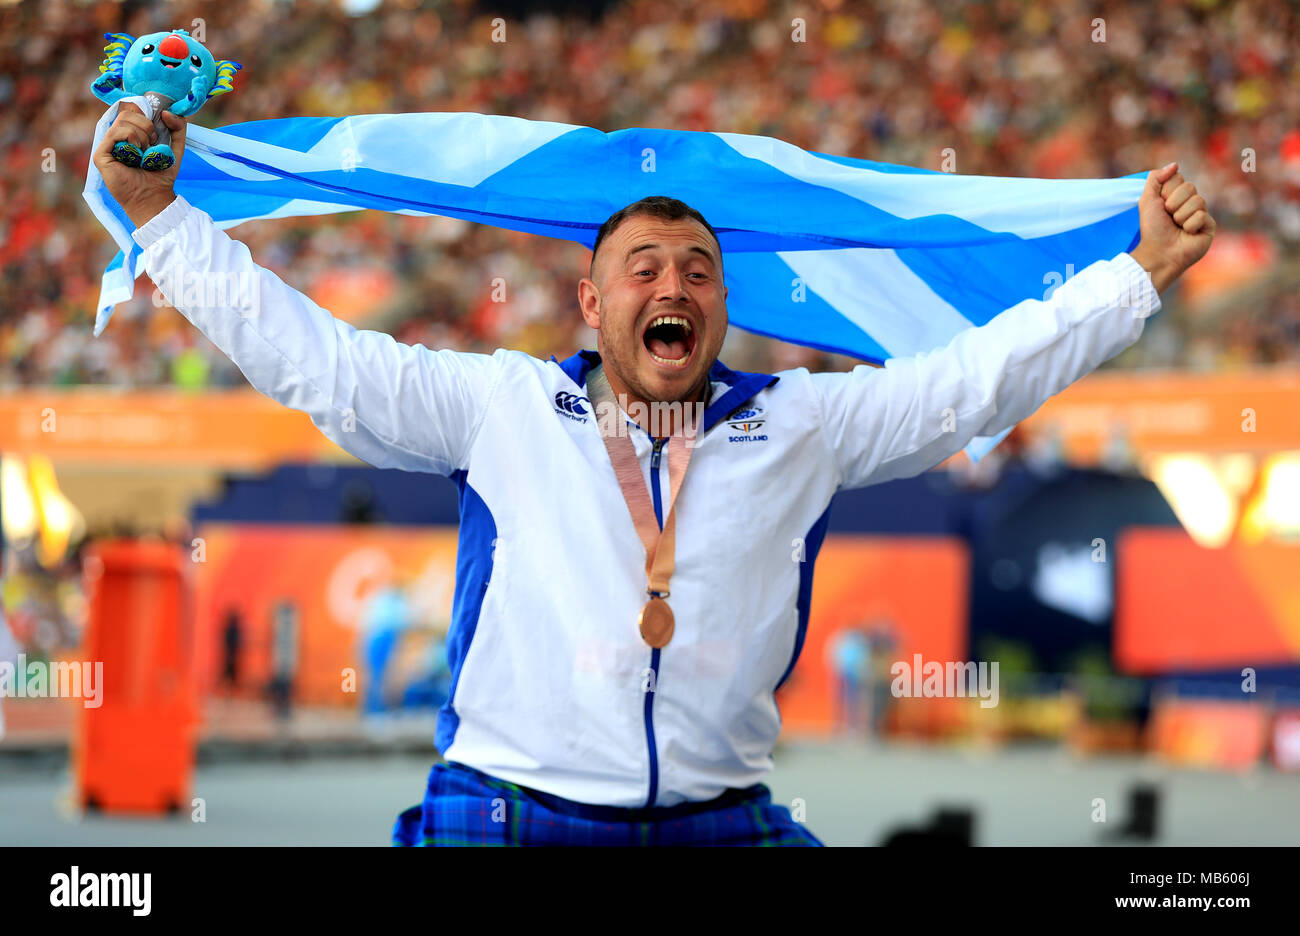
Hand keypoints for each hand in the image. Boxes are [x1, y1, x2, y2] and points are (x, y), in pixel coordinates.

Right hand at [93, 102, 187, 227]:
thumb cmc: (161, 174)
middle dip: (147, 126)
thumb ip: (178, 128)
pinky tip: (136, 154)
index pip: (133, 109)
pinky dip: (131, 139)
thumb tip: (166, 111)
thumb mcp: (176, 148)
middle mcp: (117, 137)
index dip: (146, 114)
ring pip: (123, 121)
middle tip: (153, 144)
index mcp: (130, 133)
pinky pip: (116, 132)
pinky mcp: (101, 154)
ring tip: (144, 153)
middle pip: (128, 112)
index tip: (158, 129)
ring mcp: (107, 144)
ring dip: (142, 135)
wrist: (154, 197)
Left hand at [1129, 161, 1215, 292]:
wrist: (1158, 253)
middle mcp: (1192, 202)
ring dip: (1180, 216)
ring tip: (1177, 227)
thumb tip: (1175, 165)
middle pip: (1189, 187)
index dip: (1167, 192)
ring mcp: (1202, 213)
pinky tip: (1187, 234)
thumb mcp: (1147, 200)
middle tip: (1169, 217)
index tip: (1161, 206)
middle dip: (1173, 204)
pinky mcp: (1210, 226)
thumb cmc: (1152, 229)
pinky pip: (1202, 215)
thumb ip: (1156, 178)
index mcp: (1178, 195)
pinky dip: (1190, 226)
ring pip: (1197, 201)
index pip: (1179, 178)